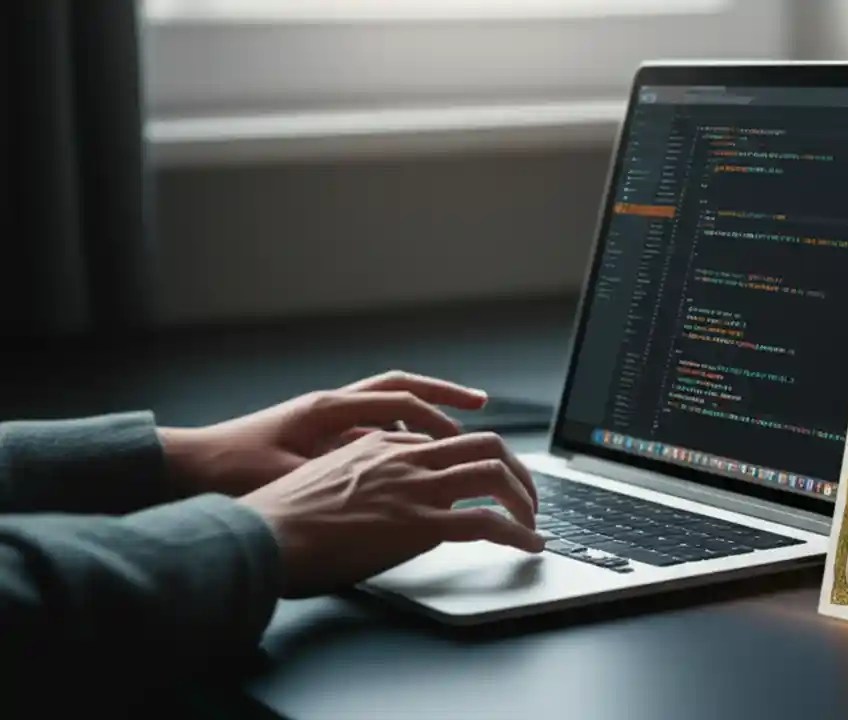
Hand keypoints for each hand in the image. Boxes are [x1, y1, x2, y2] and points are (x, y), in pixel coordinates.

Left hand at [158, 371, 486, 497]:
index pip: (400, 399)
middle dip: (443, 396)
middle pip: (400, 388)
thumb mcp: (290, 477)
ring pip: (386, 404)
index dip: (441, 412)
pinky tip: (411, 454)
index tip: (473, 426)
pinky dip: (397, 432)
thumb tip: (388, 480)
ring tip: (454, 430)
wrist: (188, 466)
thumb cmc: (233, 472)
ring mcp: (323, 416)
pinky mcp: (315, 433)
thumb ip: (341, 474)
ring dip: (422, 413)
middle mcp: (330, 404)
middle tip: (481, 405)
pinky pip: (369, 424)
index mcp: (328, 409)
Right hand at [239, 428, 543, 596]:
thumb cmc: (281, 519)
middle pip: (486, 444)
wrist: (263, 535)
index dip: (477, 461)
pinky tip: (530, 545)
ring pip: (494, 472)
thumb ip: (361, 479)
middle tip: (527, 496)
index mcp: (382, 445)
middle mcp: (405, 457)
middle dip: (517, 469)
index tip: (489, 480)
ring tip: (533, 520)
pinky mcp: (419, 523)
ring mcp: (415, 487)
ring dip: (526, 497)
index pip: (448, 442)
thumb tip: (378, 498)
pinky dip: (519, 533)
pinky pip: (486, 522)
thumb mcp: (325, 481)